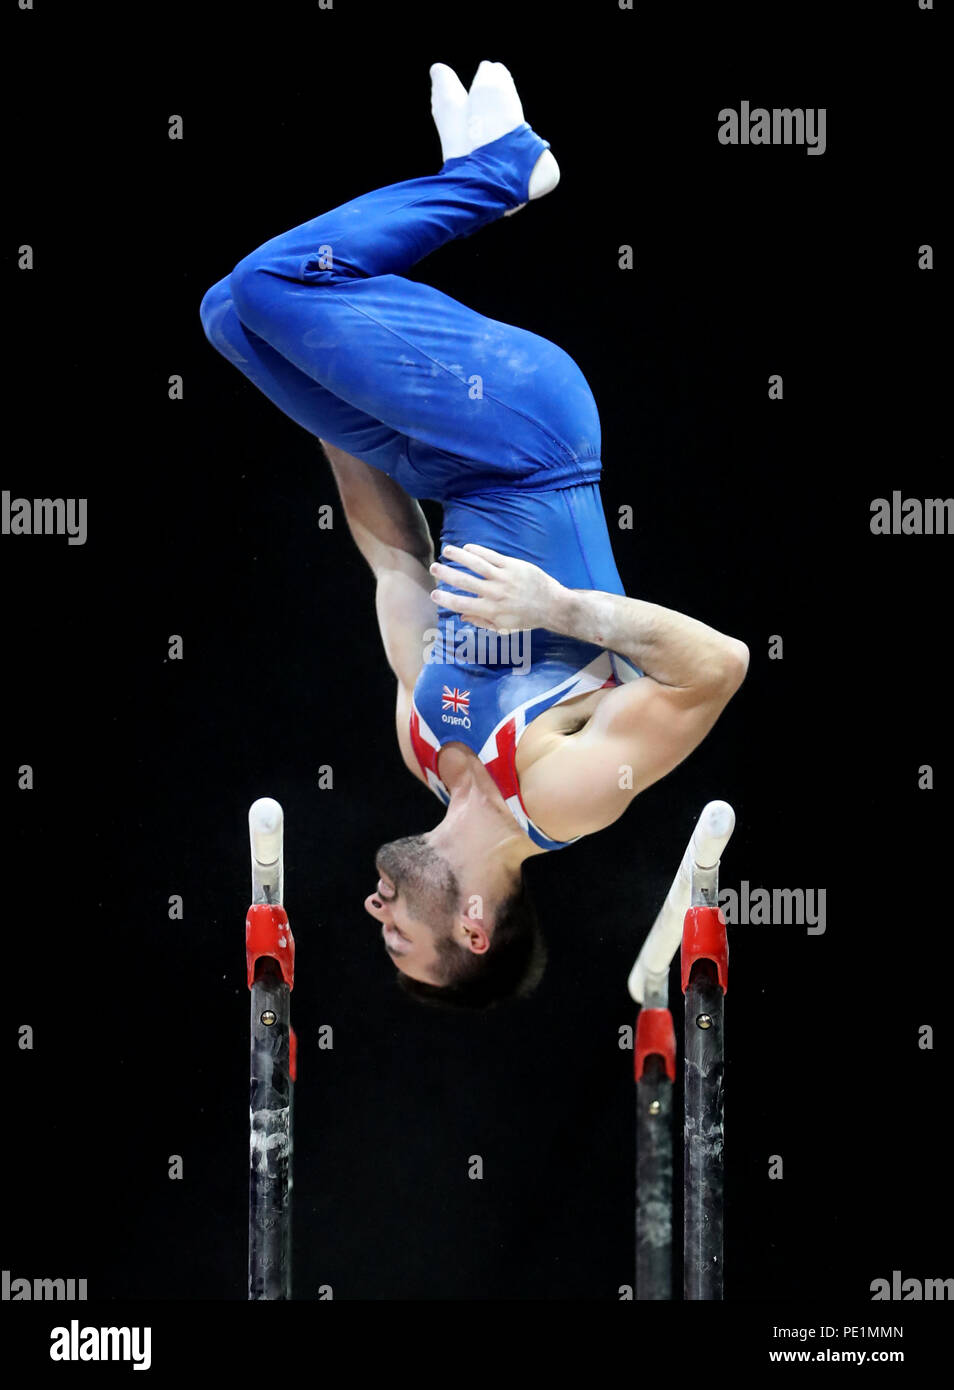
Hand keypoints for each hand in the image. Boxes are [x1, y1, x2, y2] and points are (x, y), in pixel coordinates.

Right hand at [429, 543, 564, 633]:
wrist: (552, 606)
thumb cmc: (527, 619)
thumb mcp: (504, 627)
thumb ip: (482, 622)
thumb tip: (461, 617)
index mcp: (491, 611)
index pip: (462, 604)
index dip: (445, 599)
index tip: (434, 594)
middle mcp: (495, 593)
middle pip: (464, 582)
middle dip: (446, 574)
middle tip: (433, 568)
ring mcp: (504, 578)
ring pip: (476, 564)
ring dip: (459, 556)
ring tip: (447, 551)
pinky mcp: (513, 565)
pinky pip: (491, 556)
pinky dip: (477, 550)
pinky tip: (467, 547)